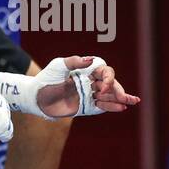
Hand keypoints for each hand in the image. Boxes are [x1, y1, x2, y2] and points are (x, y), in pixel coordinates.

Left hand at [0, 56, 140, 118]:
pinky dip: (111, 107)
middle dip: (118, 89)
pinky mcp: (84, 107)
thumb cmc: (46, 78)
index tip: (102, 85)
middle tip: (125, 97)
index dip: (107, 77)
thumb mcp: (59, 66)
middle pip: (110, 84)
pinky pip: (100, 107)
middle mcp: (89, 82)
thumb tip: (91, 60)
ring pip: (108, 96)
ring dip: (121, 98)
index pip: (104, 71)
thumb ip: (75, 62)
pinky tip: (121, 108)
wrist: (35, 97)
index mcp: (85, 71)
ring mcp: (87, 95)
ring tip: (133, 101)